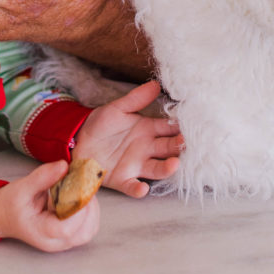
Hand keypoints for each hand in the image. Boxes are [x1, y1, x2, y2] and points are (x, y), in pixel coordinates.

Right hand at [0, 161, 98, 251]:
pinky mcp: (67, 236)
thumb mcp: (22, 187)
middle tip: (84, 186)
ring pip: (89, 231)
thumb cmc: (11, 205)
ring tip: (82, 191)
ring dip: (92, 210)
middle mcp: (55, 242)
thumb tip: (64, 166)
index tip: (79, 186)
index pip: (67, 228)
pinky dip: (90, 213)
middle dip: (90, 207)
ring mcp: (62, 241)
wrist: (4, 216)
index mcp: (41, 232)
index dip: (78, 208)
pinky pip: (87, 228)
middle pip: (84, 232)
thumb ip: (43, 177)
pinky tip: (80, 198)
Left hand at [74, 80, 182, 197]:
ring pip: (156, 168)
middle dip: (178, 146)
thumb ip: (136, 99)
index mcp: (148, 130)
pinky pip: (132, 186)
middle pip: (167, 148)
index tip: (193, 124)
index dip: (180, 126)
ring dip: (166, 168)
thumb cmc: (102, 123)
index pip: (168, 128)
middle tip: (188, 143)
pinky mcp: (122, 179)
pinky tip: (143, 188)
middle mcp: (146, 149)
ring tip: (174, 165)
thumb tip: (156, 84)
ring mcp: (136, 165)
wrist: (79, 139)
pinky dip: (138, 189)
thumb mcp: (118, 108)